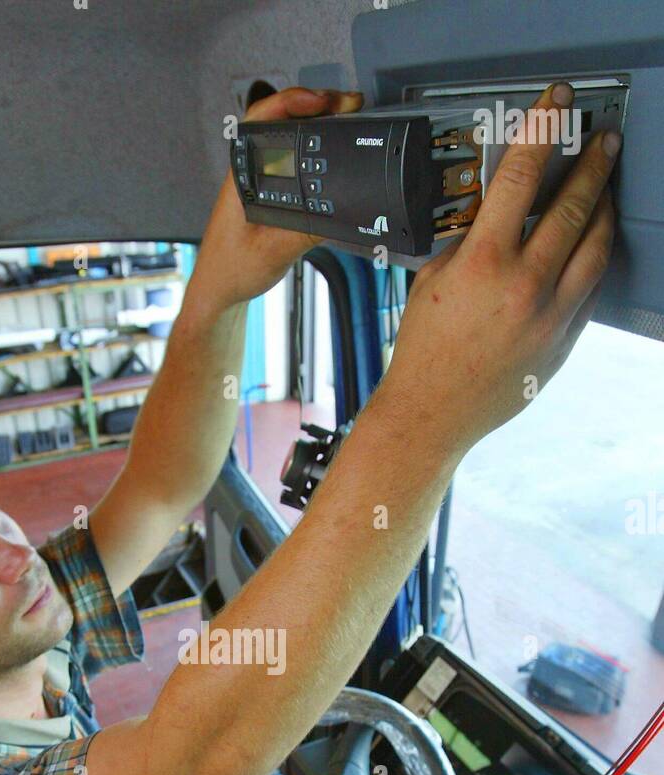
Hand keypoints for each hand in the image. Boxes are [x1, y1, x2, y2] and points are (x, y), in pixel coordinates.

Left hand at [184, 86, 363, 317]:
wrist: (217, 293)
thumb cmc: (230, 272)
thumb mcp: (273, 253)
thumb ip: (306, 232)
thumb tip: (342, 211)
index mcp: (242, 175)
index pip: (263, 117)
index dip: (295, 100)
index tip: (323, 102)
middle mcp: (248, 171)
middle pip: (280, 119)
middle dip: (316, 105)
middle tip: (348, 105)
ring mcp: (256, 180)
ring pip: (286, 137)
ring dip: (315, 124)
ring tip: (343, 117)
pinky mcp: (266, 194)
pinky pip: (290, 158)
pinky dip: (312, 147)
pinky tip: (329, 148)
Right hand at [378, 81, 619, 459]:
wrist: (430, 413)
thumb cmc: (423, 351)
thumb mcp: (433, 277)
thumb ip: (470, 237)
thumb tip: (498, 206)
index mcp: (485, 262)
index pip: (522, 174)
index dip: (543, 129)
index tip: (555, 106)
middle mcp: (524, 286)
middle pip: (573, 204)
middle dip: (592, 162)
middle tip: (602, 140)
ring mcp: (550, 315)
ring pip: (596, 245)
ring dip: (605, 207)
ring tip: (606, 186)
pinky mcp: (563, 341)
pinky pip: (591, 287)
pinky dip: (595, 256)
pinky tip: (593, 241)